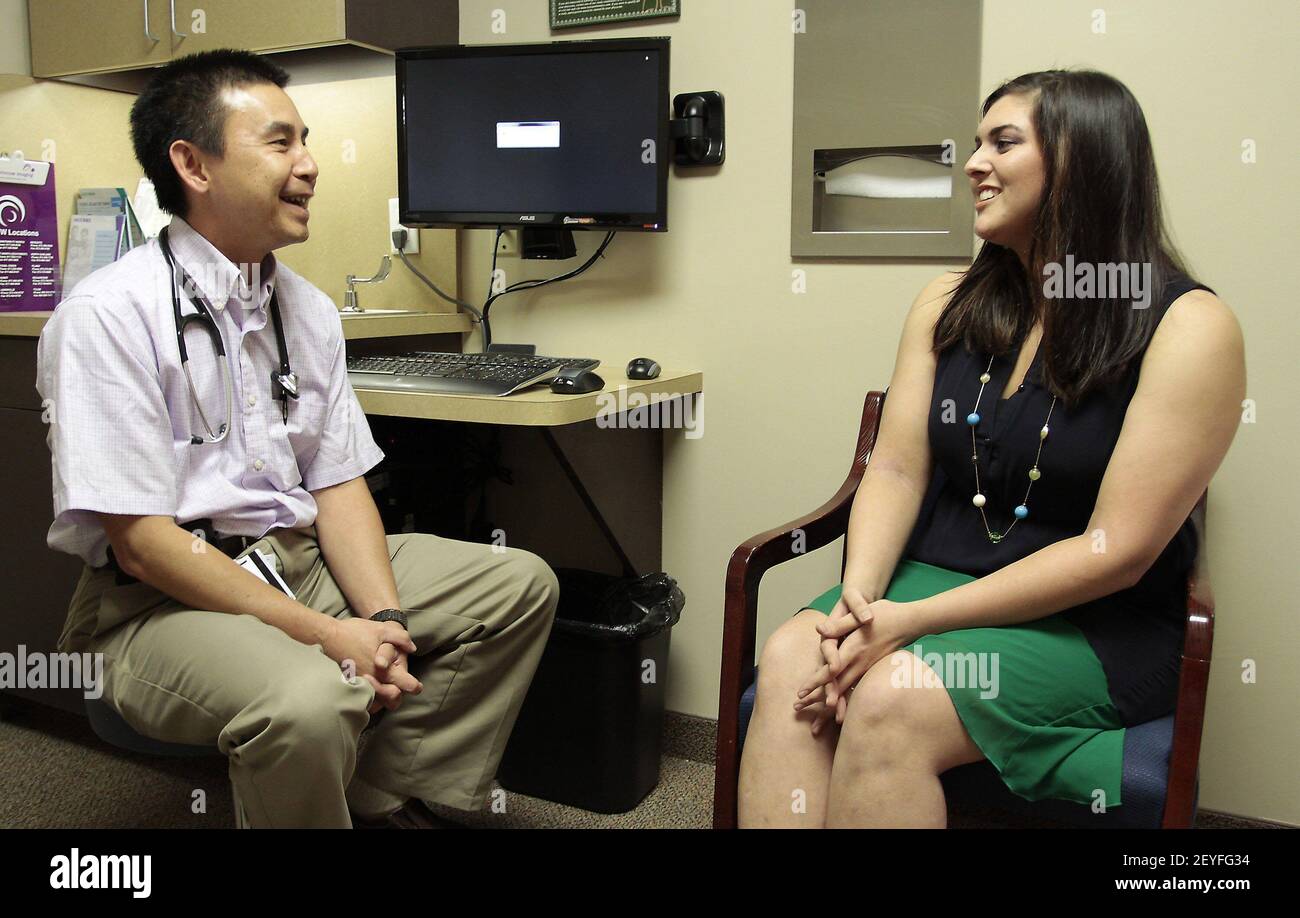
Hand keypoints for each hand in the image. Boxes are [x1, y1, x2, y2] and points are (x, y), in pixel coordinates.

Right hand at [321, 616, 417, 709]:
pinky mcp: (347, 687)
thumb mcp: (381, 629)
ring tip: (384, 688)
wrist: (325, 636)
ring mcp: (358, 686)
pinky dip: (367, 699)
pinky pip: (361, 701)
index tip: (416, 686)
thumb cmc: (353, 632)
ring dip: (382, 699)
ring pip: (376, 704)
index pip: (404, 685)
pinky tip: (369, 688)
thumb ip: (400, 638)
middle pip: (392, 701)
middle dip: (398, 695)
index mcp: (383, 670)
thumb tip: (412, 648)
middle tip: (398, 686)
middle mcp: (371, 682)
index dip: (413, 686)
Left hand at [794, 598, 910, 731]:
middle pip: (836, 687)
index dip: (815, 682)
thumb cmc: (885, 614)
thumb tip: (819, 630)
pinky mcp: (872, 671)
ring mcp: (867, 669)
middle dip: (816, 701)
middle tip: (798, 710)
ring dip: (830, 710)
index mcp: (854, 650)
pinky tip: (837, 715)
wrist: (911, 622)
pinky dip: (846, 704)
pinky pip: (856, 692)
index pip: (831, 670)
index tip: (801, 694)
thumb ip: (839, 625)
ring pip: (847, 694)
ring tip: (816, 727)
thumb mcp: (860, 615)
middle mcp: (860, 664)